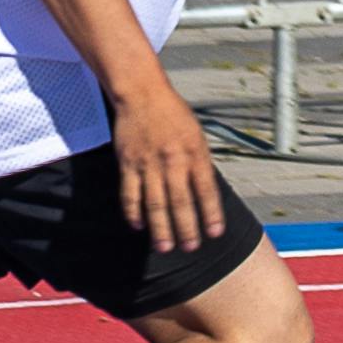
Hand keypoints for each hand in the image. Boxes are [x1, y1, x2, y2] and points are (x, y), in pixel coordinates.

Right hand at [110, 74, 223, 253]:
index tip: (215, 233)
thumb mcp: (197, 136)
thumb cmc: (174, 116)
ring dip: (160, 228)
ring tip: (165, 246)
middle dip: (186, 228)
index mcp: (195, 152)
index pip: (206, 189)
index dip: (211, 213)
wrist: (143, 95)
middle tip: (190, 247)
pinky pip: (130, 194)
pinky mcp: (127, 164)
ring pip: (154, 203)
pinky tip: (138, 226)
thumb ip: (200, 164)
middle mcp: (173, 160)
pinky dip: (133, 213)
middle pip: (180, 201)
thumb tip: (205, 195)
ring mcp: (148, 163)